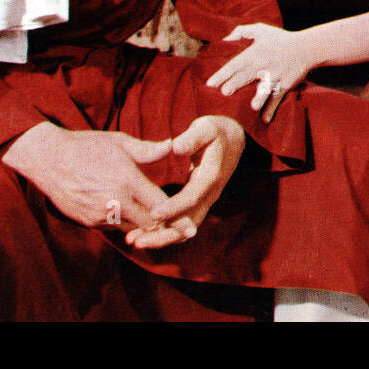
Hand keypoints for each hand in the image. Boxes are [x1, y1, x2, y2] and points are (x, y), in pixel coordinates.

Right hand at [1, 122, 195, 249]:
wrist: (49, 159)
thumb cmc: (87, 146)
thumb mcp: (120, 142)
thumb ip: (148, 149)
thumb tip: (171, 146)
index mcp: (128, 180)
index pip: (161, 205)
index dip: (174, 210)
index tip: (183, 209)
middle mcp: (116, 202)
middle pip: (150, 225)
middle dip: (162, 223)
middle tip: (172, 219)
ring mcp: (101, 215)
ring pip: (133, 229)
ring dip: (142, 225)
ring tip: (151, 216)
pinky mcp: (89, 222)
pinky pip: (114, 228)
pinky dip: (123, 223)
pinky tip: (125, 211)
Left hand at [139, 115, 245, 245]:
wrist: (233, 140)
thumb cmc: (215, 131)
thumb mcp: (205, 128)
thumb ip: (191, 138)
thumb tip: (174, 148)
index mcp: (211, 176)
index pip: (192, 197)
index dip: (173, 208)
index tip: (153, 215)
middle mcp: (210, 194)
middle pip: (188, 223)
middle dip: (163, 235)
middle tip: (136, 241)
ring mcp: (205, 202)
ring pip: (184, 229)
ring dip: (161, 238)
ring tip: (134, 241)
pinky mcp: (198, 204)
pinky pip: (182, 223)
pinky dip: (165, 231)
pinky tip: (144, 233)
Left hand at [205, 23, 316, 121]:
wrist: (306, 48)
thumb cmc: (280, 39)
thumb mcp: (261, 30)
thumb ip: (241, 32)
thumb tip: (225, 39)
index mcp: (254, 53)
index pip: (235, 64)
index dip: (222, 73)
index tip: (210, 83)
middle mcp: (263, 66)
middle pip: (246, 76)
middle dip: (236, 84)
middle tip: (225, 92)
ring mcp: (275, 77)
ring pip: (265, 88)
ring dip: (259, 97)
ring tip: (252, 107)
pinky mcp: (285, 85)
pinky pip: (277, 98)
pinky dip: (272, 109)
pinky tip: (265, 120)